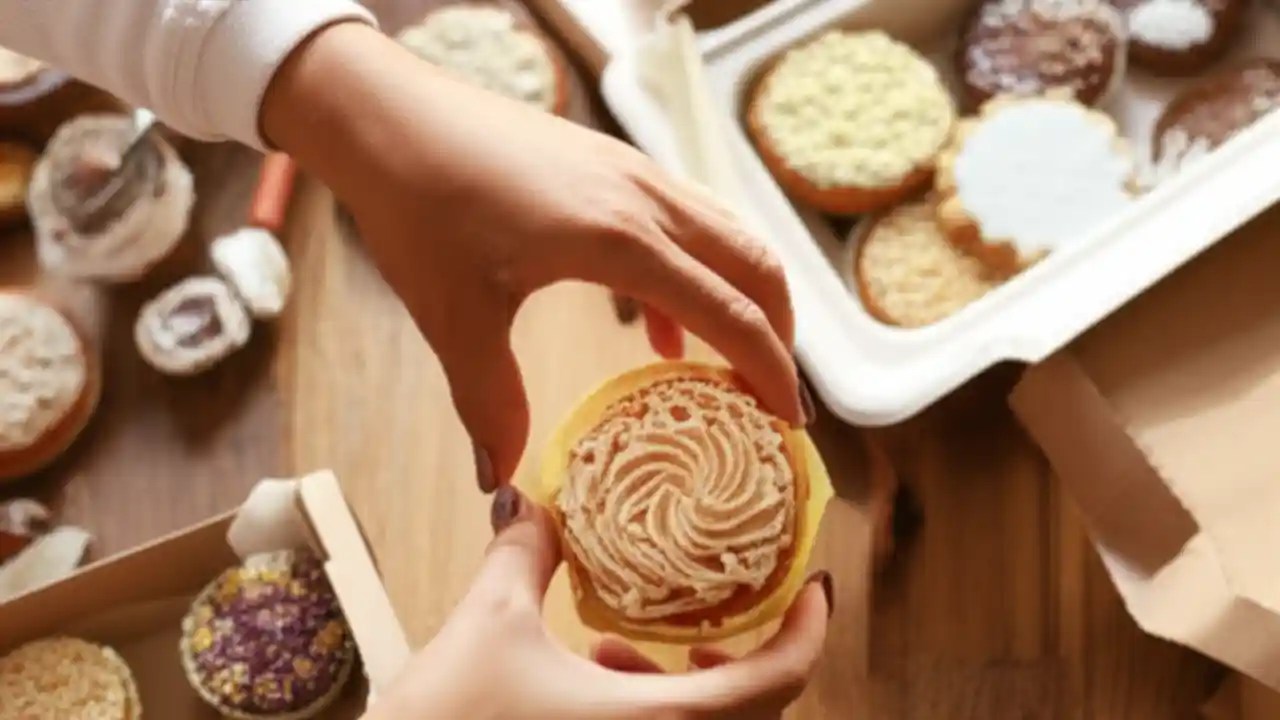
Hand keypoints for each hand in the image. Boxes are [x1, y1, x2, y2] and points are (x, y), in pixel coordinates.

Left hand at [263, 23, 805, 489]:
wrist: (385, 114)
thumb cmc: (417, 204)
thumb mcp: (455, 314)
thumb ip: (490, 399)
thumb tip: (500, 478)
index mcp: (620, 239)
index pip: (731, 311)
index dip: (770, 370)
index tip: (791, 422)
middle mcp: (644, 197)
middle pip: (755, 263)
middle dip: (780, 332)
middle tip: (773, 396)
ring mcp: (631, 172)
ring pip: (726, 236)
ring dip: (742, 299)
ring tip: (725, 369)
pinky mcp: (610, 165)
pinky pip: (683, 223)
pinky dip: (694, 278)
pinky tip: (659, 331)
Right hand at [365, 487, 832, 719]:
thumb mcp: (488, 622)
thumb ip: (522, 550)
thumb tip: (528, 496)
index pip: (777, 680)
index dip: (808, 630)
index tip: (815, 586)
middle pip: (751, 712)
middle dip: (744, 655)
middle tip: (727, 608)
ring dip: (685, 687)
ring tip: (624, 645)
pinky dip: (646, 710)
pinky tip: (591, 675)